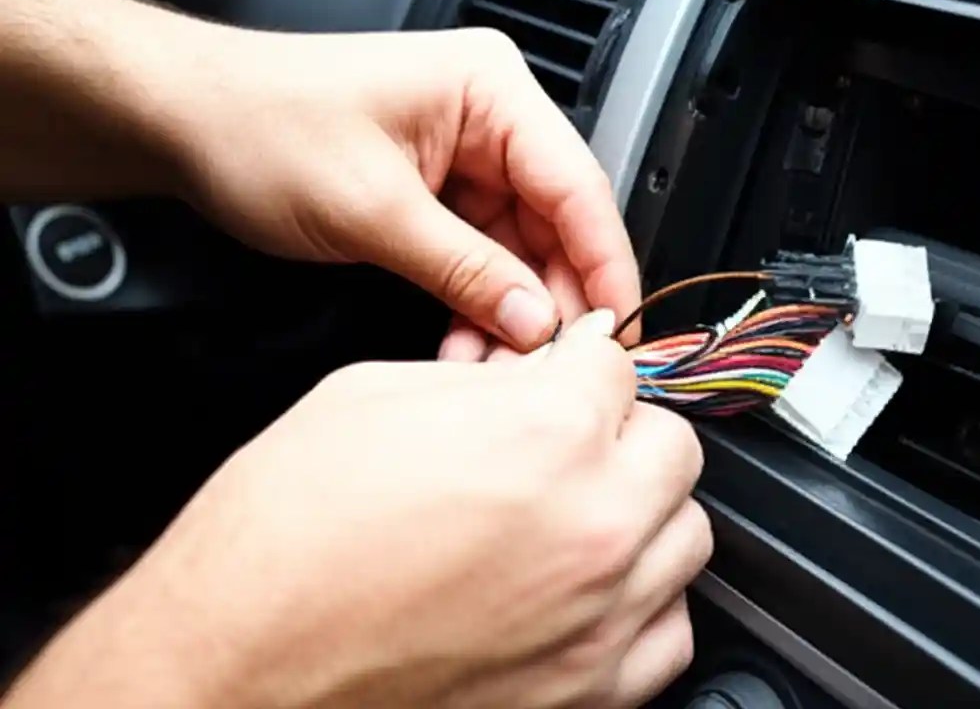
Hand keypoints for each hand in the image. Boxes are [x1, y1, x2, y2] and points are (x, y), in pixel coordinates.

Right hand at [3, 311, 708, 707]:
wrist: (238, 663)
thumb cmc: (282, 541)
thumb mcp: (376, 398)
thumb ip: (485, 381)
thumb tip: (533, 374)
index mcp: (545, 432)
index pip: (618, 364)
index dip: (583, 360)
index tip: (570, 371)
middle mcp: (591, 524)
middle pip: (673, 447)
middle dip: (624, 431)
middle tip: (572, 439)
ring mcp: (599, 616)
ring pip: (685, 537)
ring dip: (642, 512)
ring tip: (578, 512)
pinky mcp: (590, 689)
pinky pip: (668, 630)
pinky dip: (642, 602)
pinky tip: (589, 589)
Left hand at [5, 0, 641, 351]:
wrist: (183, 123)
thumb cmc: (261, 126)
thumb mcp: (374, 210)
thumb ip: (467, 270)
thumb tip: (537, 321)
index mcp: (490, 91)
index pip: (577, 185)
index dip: (604, 264)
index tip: (619, 329)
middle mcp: (488, 119)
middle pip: (556, 224)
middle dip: (552, 301)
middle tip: (552, 370)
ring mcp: (466, 157)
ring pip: (521, 250)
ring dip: (513, 314)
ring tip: (498, 370)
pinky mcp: (440, 193)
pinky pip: (483, 257)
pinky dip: (479, 304)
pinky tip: (471, 346)